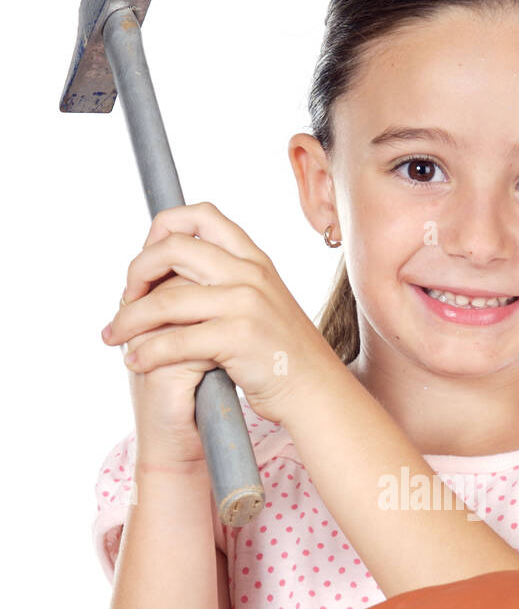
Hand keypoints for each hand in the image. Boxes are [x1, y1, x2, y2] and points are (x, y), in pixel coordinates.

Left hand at [104, 202, 325, 427]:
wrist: (315, 391)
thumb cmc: (282, 354)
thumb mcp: (263, 302)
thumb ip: (229, 281)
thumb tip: (177, 273)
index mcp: (254, 259)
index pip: (200, 216)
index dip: (161, 229)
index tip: (146, 263)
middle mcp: (250, 273)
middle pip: (172, 249)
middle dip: (136, 273)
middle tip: (123, 300)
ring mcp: (246, 303)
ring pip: (166, 298)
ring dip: (129, 319)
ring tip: (113, 335)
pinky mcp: (238, 337)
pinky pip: (175, 340)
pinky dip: (147, 351)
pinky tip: (134, 361)